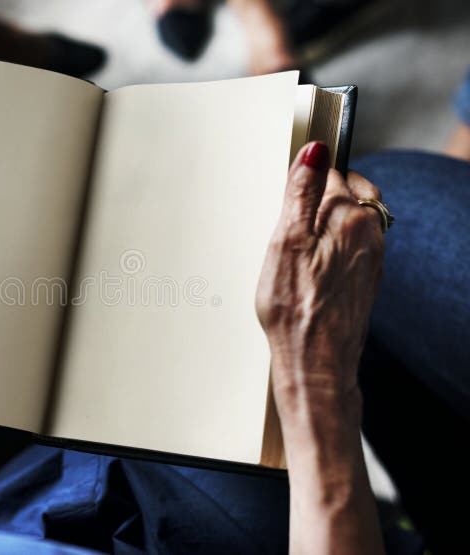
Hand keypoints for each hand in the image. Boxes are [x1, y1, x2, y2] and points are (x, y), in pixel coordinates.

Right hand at [256, 142, 383, 416]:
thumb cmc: (296, 306)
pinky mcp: (364, 283)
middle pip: (347, 196)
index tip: (287, 201)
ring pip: (349, 224)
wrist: (316, 363)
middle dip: (320, 200)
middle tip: (288, 224)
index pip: (333, 173)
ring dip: (324, 226)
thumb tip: (316, 150)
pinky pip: (350, 250)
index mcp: (353, 217)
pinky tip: (309, 272)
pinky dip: (330, 250)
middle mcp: (371, 235)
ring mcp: (371, 261)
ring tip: (294, 250)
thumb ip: (302, 191)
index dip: (305, 182)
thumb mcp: (286, 240)